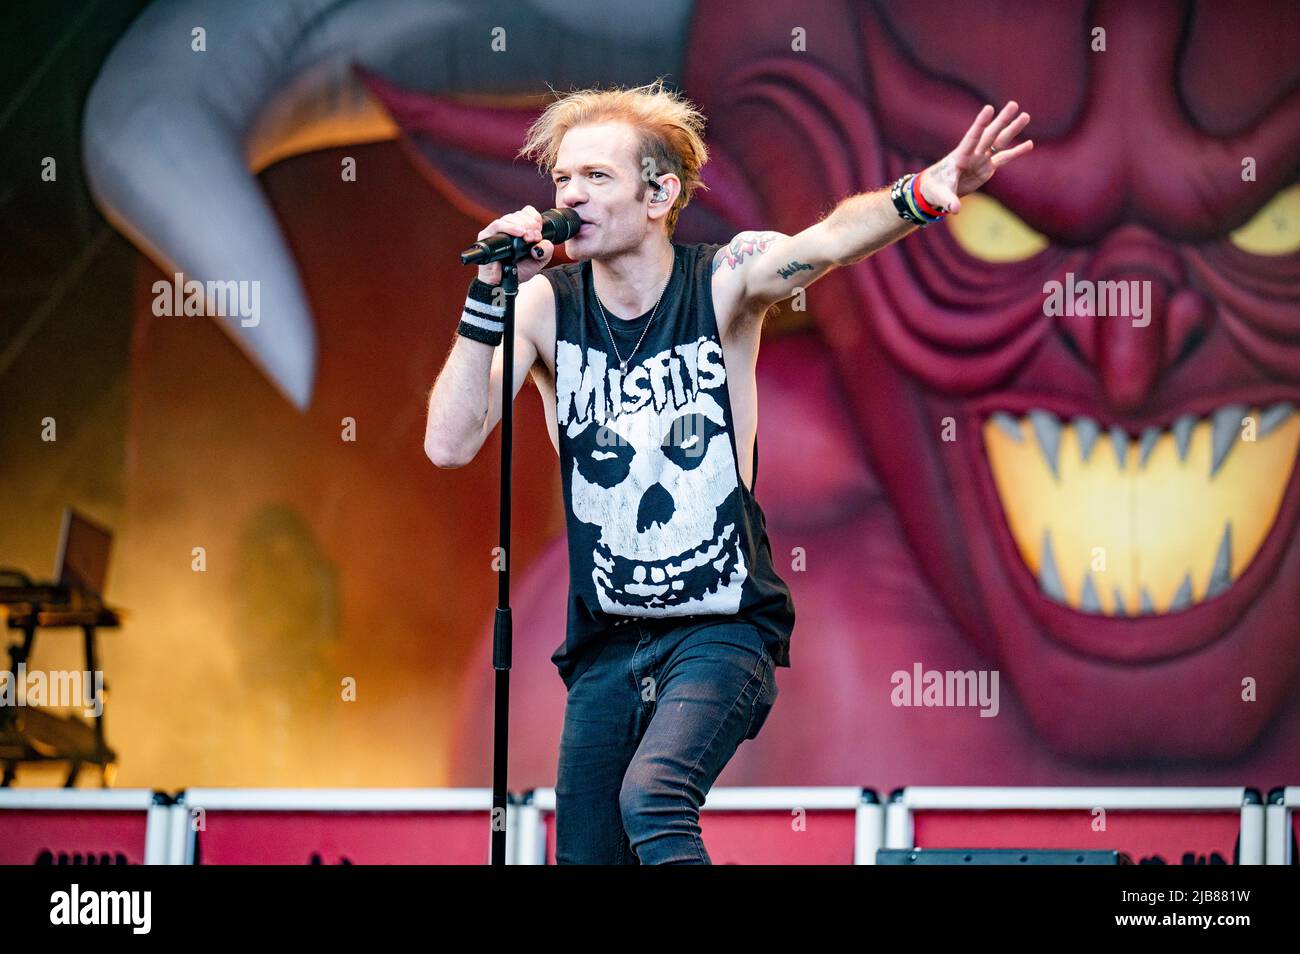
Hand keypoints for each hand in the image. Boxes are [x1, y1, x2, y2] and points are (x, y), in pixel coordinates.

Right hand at [476, 204, 554, 283]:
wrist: (503, 284)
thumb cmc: (518, 270)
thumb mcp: (538, 260)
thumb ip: (546, 250)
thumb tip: (542, 241)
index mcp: (519, 228)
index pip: (526, 212)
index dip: (534, 218)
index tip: (540, 230)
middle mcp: (507, 227)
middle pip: (519, 214)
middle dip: (530, 224)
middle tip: (535, 237)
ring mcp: (496, 230)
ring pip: (510, 217)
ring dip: (522, 225)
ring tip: (528, 237)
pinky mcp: (486, 235)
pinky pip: (498, 225)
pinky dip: (510, 227)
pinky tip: (520, 233)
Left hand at [917, 101, 1032, 214]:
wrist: (936, 191)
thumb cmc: (934, 190)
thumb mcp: (939, 196)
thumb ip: (948, 200)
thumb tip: (955, 209)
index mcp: (960, 156)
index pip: (972, 137)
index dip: (980, 124)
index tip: (989, 108)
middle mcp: (972, 154)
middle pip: (989, 135)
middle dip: (1002, 120)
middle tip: (1014, 104)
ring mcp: (981, 159)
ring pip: (999, 142)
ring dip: (1012, 130)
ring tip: (1025, 116)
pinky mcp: (987, 168)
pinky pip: (1004, 158)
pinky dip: (1016, 152)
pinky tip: (1030, 144)